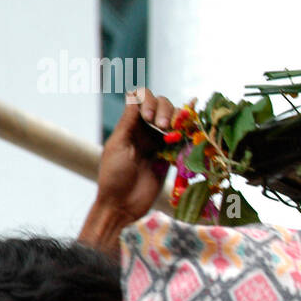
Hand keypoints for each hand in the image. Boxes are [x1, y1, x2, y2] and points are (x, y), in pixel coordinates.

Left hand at [79, 88, 174, 254]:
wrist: (123, 205)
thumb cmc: (113, 176)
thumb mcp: (118, 145)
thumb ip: (128, 121)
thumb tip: (134, 94)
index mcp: (130, 125)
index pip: (142, 99)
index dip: (148, 101)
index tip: (148, 118)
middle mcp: (146, 130)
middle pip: (162, 105)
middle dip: (165, 110)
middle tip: (162, 127)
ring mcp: (160, 143)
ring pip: (175, 119)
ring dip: (177, 120)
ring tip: (173, 133)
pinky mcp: (172, 157)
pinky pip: (183, 139)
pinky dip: (187, 134)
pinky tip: (185, 138)